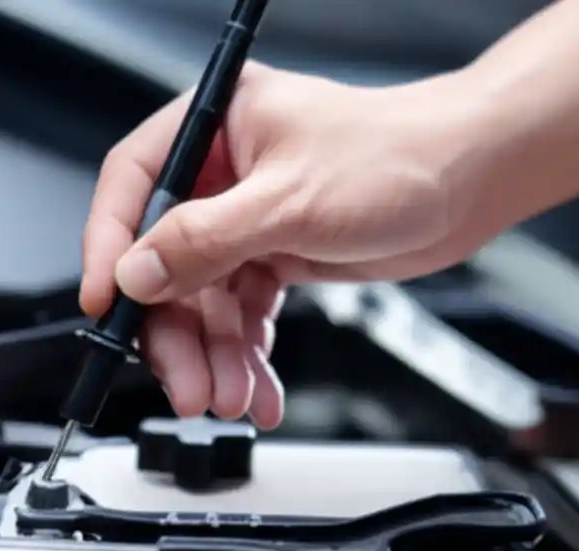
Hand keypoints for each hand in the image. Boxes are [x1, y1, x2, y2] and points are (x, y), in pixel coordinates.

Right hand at [80, 62, 493, 429]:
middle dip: (176, 330)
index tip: (106, 303)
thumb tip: (138, 271)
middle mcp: (223, 173)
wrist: (473, 180)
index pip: (134, 185)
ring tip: (230, 395)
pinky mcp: (273, 254)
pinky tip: (256, 386)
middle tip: (186, 382)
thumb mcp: (289, 201)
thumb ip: (205, 240)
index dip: (110, 247)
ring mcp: (246, 218)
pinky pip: (241, 314)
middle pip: (165, 261)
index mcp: (214, 127)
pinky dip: (246, 354)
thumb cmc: (400, 156)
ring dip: (214, 355)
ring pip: (203, 299)